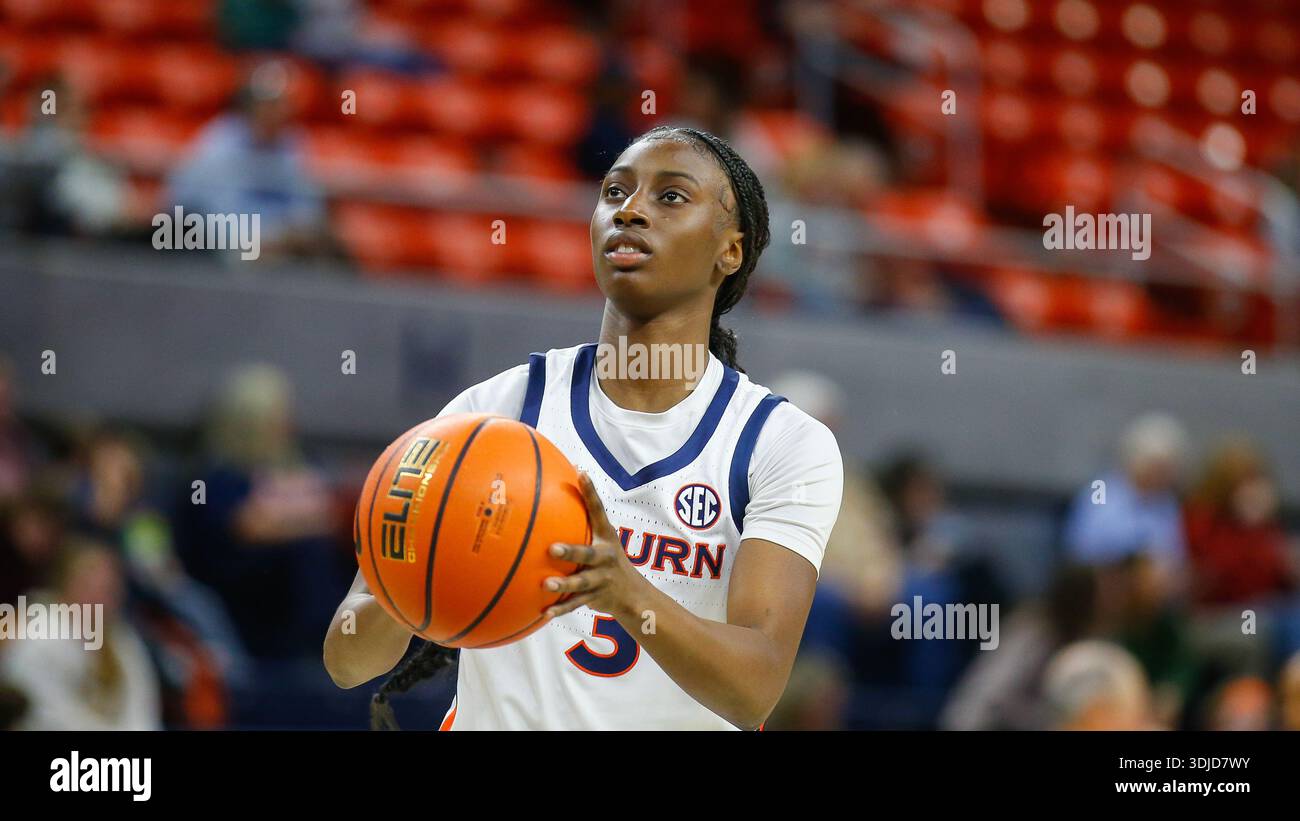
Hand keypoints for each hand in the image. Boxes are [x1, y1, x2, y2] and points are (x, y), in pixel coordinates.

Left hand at [543, 471, 644, 620]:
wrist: (635, 594)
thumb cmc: (608, 559)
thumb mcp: (603, 539)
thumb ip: (581, 523)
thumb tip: (550, 500)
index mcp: (606, 538)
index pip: (599, 511)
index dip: (591, 492)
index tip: (581, 474)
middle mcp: (606, 557)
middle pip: (588, 553)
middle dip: (571, 551)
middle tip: (552, 548)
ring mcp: (601, 579)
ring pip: (581, 583)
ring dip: (563, 584)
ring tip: (546, 585)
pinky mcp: (596, 597)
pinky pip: (575, 604)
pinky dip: (560, 609)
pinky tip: (544, 612)